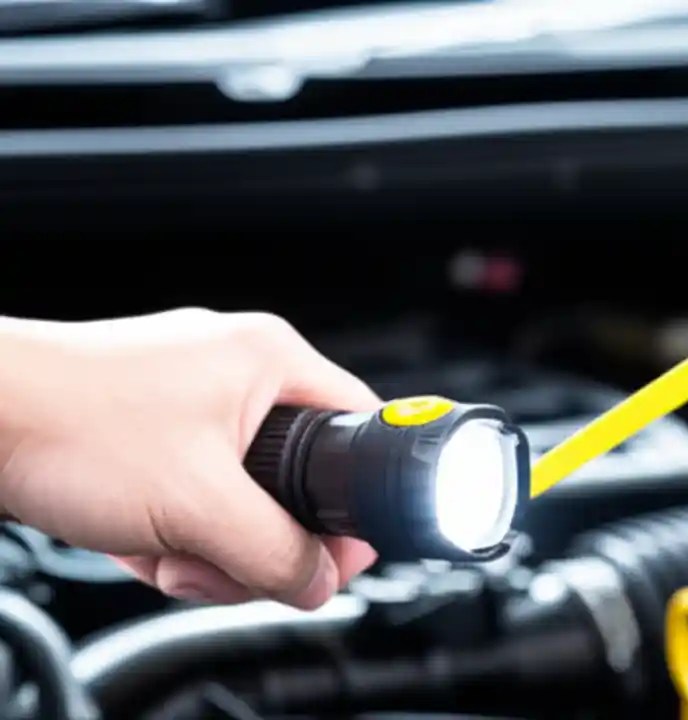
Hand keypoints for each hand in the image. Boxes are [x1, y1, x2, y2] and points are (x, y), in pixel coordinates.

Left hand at [0, 308, 380, 608]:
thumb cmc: (69, 424)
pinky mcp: (151, 427)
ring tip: (165, 551)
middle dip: (254, 540)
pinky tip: (138, 541)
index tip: (335, 548)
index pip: (359, 429)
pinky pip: (194, 495)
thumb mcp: (199, 506)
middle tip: (221, 559)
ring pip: (240, 498)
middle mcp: (238, 370)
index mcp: (272, 359)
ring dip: (206, 545)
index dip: (353, 502)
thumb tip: (321, 579)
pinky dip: (170, 530)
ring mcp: (191, 399)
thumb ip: (278, 552)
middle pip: (296, 481)